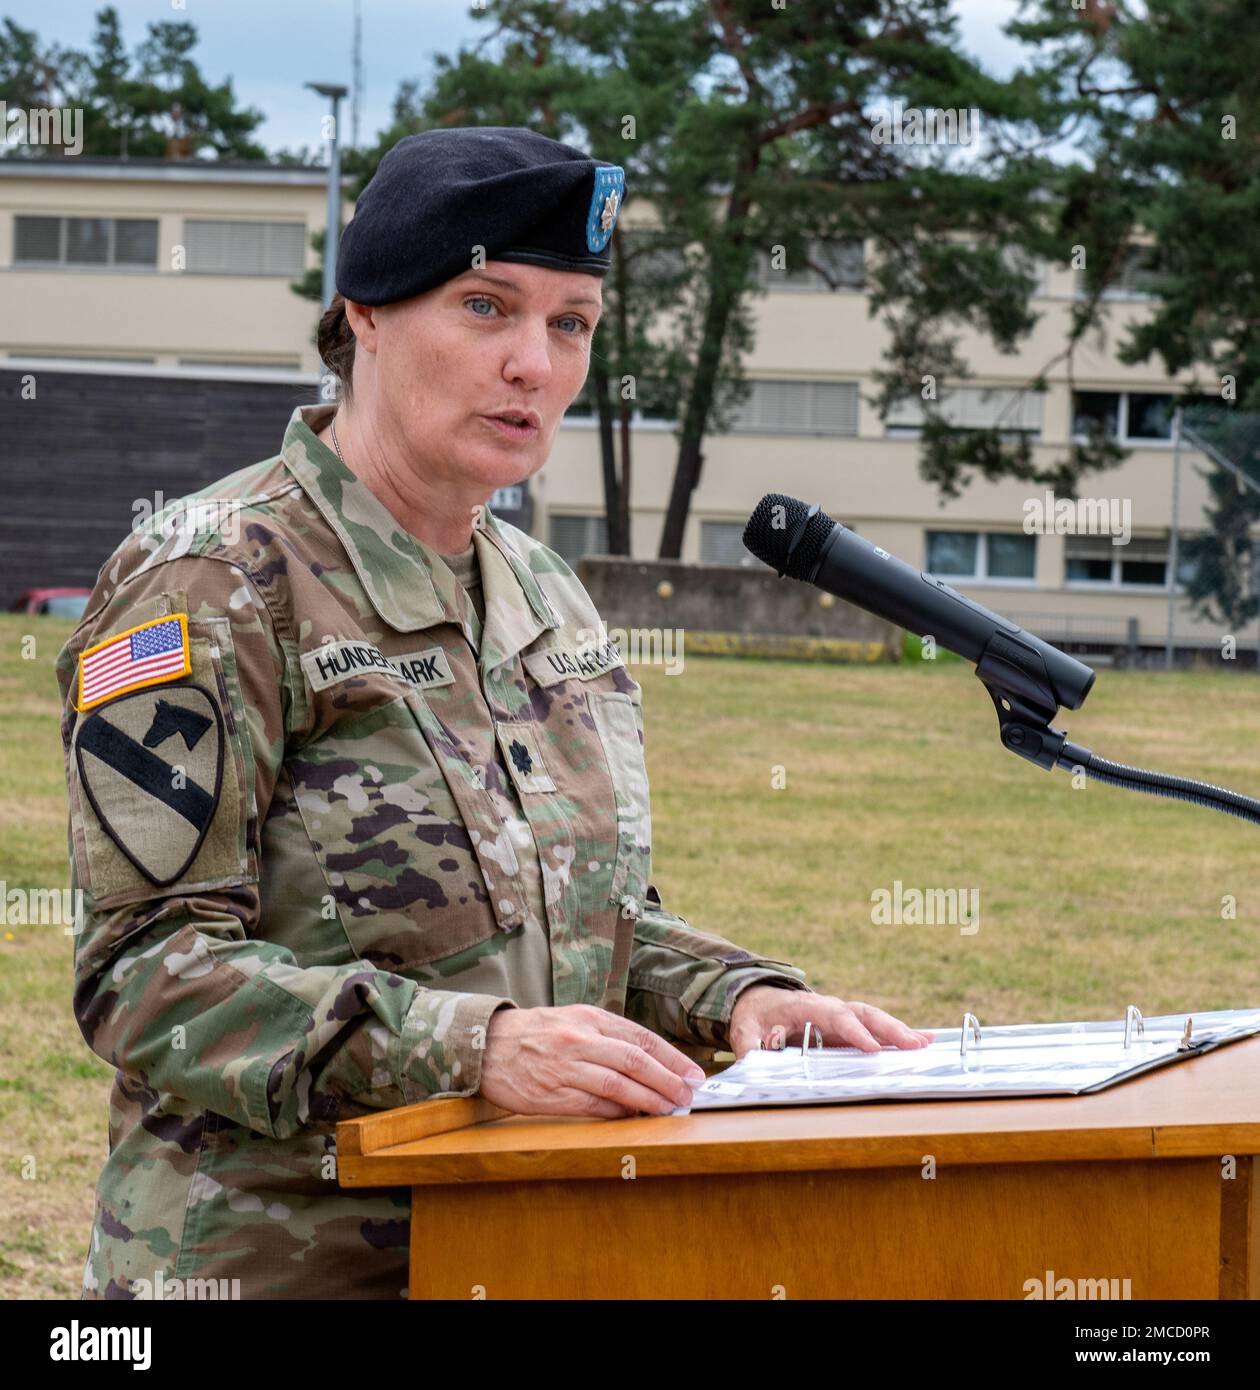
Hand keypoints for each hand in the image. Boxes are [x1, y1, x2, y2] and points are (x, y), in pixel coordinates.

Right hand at [479, 1003, 706, 1117]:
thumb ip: (608, 1037)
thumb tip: (650, 1063)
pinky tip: (633, 1119)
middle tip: (688, 1095)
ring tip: (668, 1109)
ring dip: (648, 1100)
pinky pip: (591, 1105)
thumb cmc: (537, 1033)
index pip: (640, 1037)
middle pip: (634, 1060)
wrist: (487, 1045)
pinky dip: (616, 1114)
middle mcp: (579, 1040)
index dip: (671, 1057)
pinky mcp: (550, 1094)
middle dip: (667, 1080)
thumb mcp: (574, 1020)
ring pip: (616, 1085)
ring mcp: (564, 1067)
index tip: (693, 1073)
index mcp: (589, 1018)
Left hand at [728, 986, 934, 1058]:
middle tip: (914, 1045)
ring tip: (925, 1044)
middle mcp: (829, 1007)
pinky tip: (924, 1040)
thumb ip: (749, 1044)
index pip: (834, 1016)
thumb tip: (757, 1059)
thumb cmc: (753, 1015)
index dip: (854, 1032)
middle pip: (863, 1014)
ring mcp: (840, 1015)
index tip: (872, 1048)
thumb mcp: (743, 1029)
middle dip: (889, 1029)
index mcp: (806, 1006)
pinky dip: (898, 1033)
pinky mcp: (847, 1025)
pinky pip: (874, 1026)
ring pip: (874, 1019)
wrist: (756, 999)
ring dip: (899, 1030)